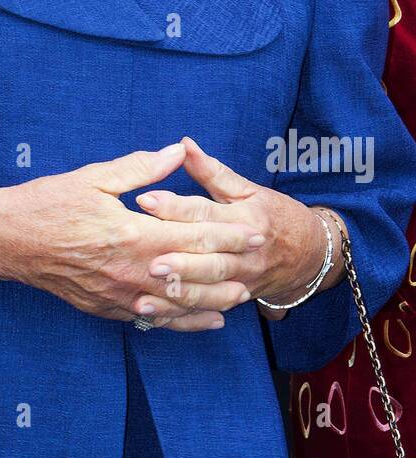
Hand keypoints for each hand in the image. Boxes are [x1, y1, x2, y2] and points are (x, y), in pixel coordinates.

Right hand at [0, 144, 262, 329]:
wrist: (7, 239)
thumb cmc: (48, 202)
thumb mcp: (94, 177)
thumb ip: (141, 168)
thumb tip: (176, 152)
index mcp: (129, 233)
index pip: (189, 236)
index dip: (224, 234)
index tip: (252, 230)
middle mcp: (128, 271)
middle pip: (190, 274)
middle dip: (227, 268)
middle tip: (257, 263)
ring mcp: (117, 295)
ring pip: (176, 304)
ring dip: (211, 301)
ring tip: (240, 297)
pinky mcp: (105, 309)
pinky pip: (152, 320)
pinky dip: (181, 321)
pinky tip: (203, 319)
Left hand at [135, 136, 331, 318]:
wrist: (312, 255)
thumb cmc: (275, 214)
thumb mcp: (248, 189)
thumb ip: (213, 170)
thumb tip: (183, 144)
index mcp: (246, 218)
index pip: (206, 212)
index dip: (175, 206)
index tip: (144, 200)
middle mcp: (245, 251)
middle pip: (209, 254)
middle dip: (179, 257)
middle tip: (147, 256)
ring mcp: (244, 279)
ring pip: (210, 287)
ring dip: (179, 290)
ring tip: (148, 288)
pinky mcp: (239, 298)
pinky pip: (209, 307)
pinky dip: (183, 312)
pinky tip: (156, 313)